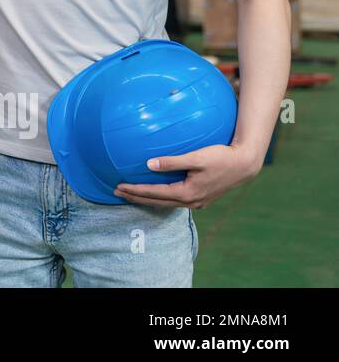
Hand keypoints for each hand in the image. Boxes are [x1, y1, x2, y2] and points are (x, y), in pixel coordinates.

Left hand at [114, 143, 262, 208]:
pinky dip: (161, 198)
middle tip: (117, 192)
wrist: (245, 164)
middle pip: (157, 202)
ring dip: (147, 199)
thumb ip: (172, 161)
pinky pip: (175, 201)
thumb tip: (148, 164)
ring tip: (131, 194)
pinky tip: (155, 193)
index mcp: (187, 193)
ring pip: (166, 203)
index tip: (119, 186)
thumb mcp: (196, 157)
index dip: (135, 190)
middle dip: (137, 197)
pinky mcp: (202, 198)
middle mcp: (191, 202)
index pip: (154, 193)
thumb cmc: (221, 157)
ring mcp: (197, 202)